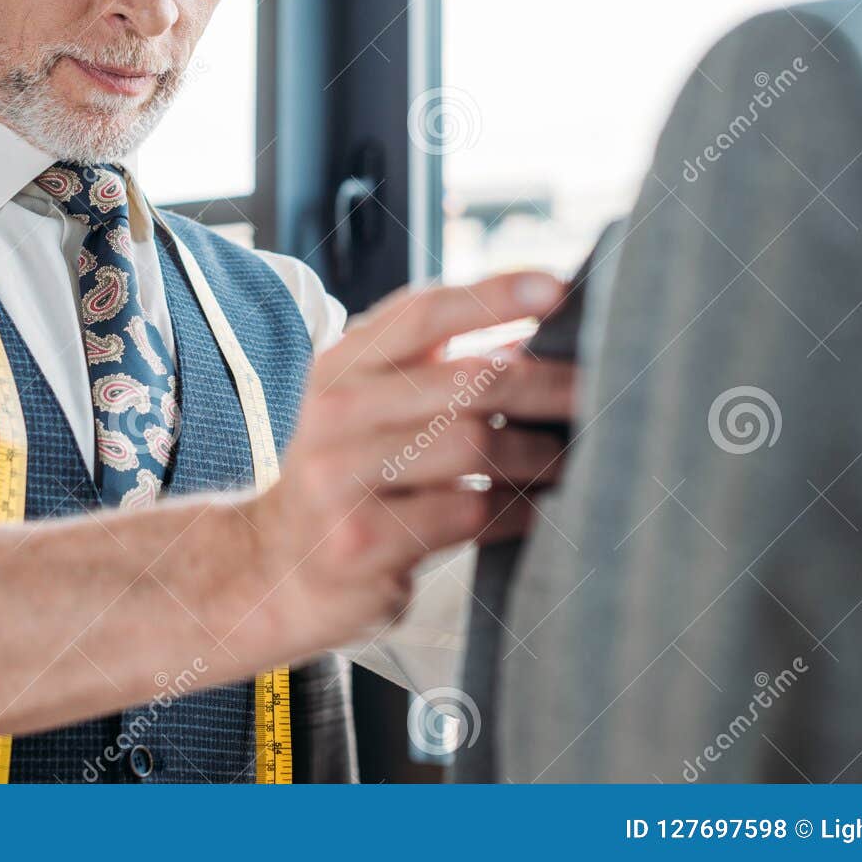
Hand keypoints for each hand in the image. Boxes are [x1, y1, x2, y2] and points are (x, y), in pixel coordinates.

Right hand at [248, 271, 576, 655]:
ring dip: (540, 453)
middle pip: (468, 380)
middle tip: (597, 392)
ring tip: (569, 457)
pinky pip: (471, 513)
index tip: (559, 289)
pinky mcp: (363, 542)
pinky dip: (519, 509)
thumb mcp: (357, 409)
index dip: (496, 295)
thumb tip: (530, 336)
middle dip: (548, 383)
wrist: (265, 571)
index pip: (423, 313)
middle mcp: (333, 414)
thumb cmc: (339, 480)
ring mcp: (341, 480)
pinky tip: (536, 509)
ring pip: (476, 445)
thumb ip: (424, 369)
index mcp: (337, 367)